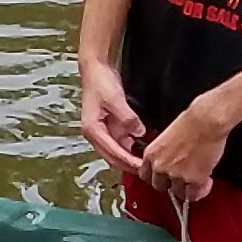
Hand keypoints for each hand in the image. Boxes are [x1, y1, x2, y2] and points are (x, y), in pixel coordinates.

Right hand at [79, 59, 150, 177]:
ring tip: (149, 163)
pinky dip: (134, 147)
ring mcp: (103, 131)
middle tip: (148, 171)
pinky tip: (146, 148)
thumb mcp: (115, 99)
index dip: (129, 162)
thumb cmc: (100, 82)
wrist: (96, 69)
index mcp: (92, 129)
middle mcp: (96, 134)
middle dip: (130, 165)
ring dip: (132, 158)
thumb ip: (127, 118)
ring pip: (118, 152)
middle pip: (113, 158)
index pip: (113, 153)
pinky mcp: (111, 126)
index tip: (143, 168)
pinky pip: (123, 142)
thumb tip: (139, 133)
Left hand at [138, 92, 232, 202]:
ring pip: (177, 193)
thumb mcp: (166, 139)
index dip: (157, 177)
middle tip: (183, 178)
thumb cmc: (190, 123)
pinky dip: (200, 191)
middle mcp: (160, 167)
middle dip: (171, 184)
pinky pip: (193, 195)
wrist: (206, 121)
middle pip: (159, 186)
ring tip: (196, 179)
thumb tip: (168, 164)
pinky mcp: (193, 179)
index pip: (145, 176)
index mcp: (151, 155)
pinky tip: (206, 181)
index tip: (164, 177)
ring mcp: (176, 175)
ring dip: (187, 188)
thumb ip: (163, 154)